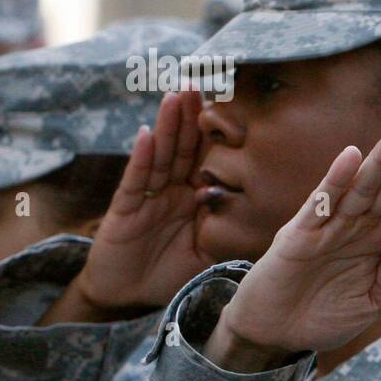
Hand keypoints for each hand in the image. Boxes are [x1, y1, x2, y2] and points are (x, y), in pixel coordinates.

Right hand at [43, 91, 212, 323]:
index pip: (207, 159)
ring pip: (160, 156)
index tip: (231, 104)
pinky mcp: (124, 210)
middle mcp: (170, 190)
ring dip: (167, 126)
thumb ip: (227, 228)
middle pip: (183, 147)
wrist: (128, 297)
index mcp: (193, 196)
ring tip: (176, 96)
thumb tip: (255, 206)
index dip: (216, 134)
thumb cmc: (172, 273)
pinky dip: (141, 158)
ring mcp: (146, 197)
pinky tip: (146, 134)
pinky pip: (135, 181)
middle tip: (200, 83)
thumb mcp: (210, 251)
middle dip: (190, 116)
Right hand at [207, 120, 380, 368]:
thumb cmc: (325, 315)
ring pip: (361, 187)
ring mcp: (328, 226)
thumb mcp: (373, 302)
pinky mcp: (299, 234)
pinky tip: (350, 158)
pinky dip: (335, 181)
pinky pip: (320, 205)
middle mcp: (356, 224)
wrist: (276, 334)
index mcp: (378, 237)